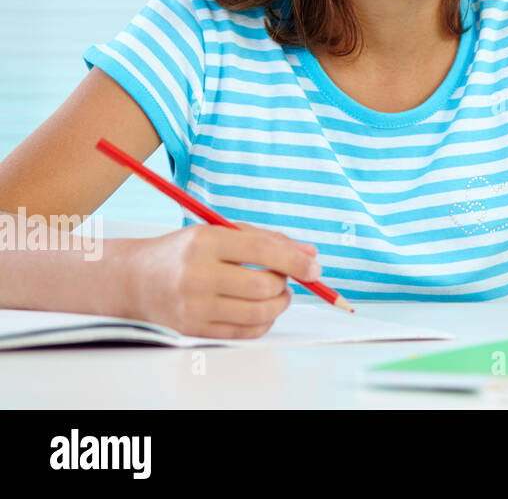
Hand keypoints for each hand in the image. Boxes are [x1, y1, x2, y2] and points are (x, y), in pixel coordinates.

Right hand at [122, 222, 320, 338]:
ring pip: (258, 312)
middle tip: (286, 279)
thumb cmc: (186, 252)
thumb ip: (266, 241)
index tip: (315, 268)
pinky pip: (244, 332)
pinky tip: (260, 310)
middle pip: (263, 286)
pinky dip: (263, 321)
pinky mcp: (192, 330)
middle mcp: (196, 275)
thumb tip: (310, 254)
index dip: (295, 260)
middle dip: (285, 284)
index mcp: (205, 242)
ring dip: (278, 304)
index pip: (262, 251)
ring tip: (276, 294)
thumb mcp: (220, 234)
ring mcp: (193, 307)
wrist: (134, 280)